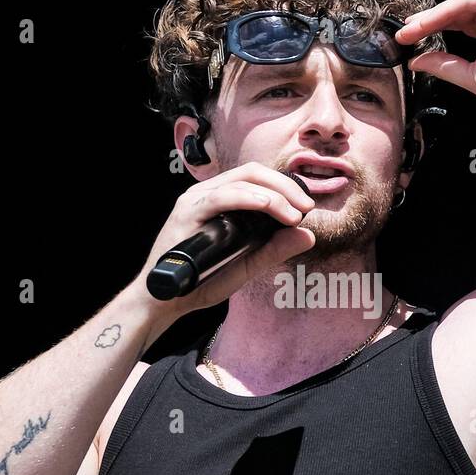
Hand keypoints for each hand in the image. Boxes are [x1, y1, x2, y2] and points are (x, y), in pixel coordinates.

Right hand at [136, 163, 316, 318]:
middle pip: (252, 172)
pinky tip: (269, 206)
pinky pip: (221, 196)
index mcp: (222, 200)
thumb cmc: (202, 281)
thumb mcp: (247, 265)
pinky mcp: (187, 212)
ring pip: (240, 180)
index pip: (257, 179)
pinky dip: (249, 198)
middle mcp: (208, 194)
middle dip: (285, 186)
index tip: (307, 206)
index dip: (286, 186)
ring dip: (274, 194)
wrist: (166, 301)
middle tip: (306, 206)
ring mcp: (196, 200)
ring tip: (294, 213)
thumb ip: (274, 250)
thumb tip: (308, 235)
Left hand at [395, 0, 475, 108]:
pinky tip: (427, 24)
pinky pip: (467, 1)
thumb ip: (445, 65)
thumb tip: (416, 61)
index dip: (434, 31)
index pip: (459, 24)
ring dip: (432, 18)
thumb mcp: (472, 75)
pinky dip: (445, 12)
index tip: (408, 41)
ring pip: (459, 6)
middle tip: (402, 33)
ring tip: (410, 30)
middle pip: (456, 12)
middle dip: (427, 23)